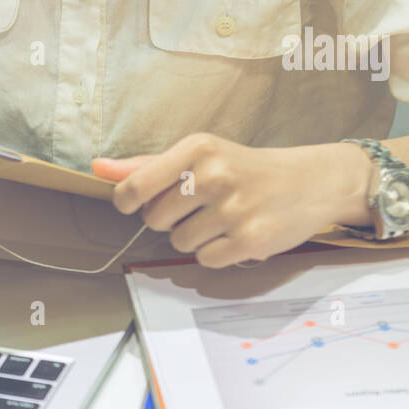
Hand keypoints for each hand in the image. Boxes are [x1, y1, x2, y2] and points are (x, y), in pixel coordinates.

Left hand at [92, 133, 372, 267]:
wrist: (310, 181)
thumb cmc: (244, 168)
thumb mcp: (199, 156)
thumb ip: (146, 165)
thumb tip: (98, 168)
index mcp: (196, 149)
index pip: (133, 189)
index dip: (128, 203)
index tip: (137, 204)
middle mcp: (214, 175)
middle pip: (154, 220)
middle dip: (170, 219)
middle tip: (199, 207)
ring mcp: (233, 209)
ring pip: (179, 242)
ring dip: (194, 237)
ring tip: (221, 218)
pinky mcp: (250, 239)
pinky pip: (205, 260)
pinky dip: (216, 253)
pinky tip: (236, 234)